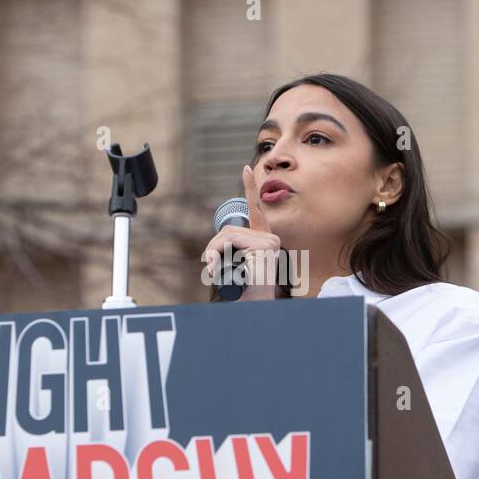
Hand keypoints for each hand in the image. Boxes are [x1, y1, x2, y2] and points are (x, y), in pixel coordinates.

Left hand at [202, 165, 281, 300]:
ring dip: (213, 252)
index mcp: (264, 241)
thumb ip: (229, 255)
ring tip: (212, 271)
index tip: (246, 169)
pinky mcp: (267, 248)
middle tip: (208, 266)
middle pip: (231, 229)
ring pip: (229, 235)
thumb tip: (210, 254)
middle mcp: (271, 239)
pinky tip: (219, 269)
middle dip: (213, 246)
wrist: (253, 309)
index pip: (256, 210)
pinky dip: (219, 253)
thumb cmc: (243, 293)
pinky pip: (233, 241)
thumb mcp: (234, 268)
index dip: (250, 188)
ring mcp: (271, 244)